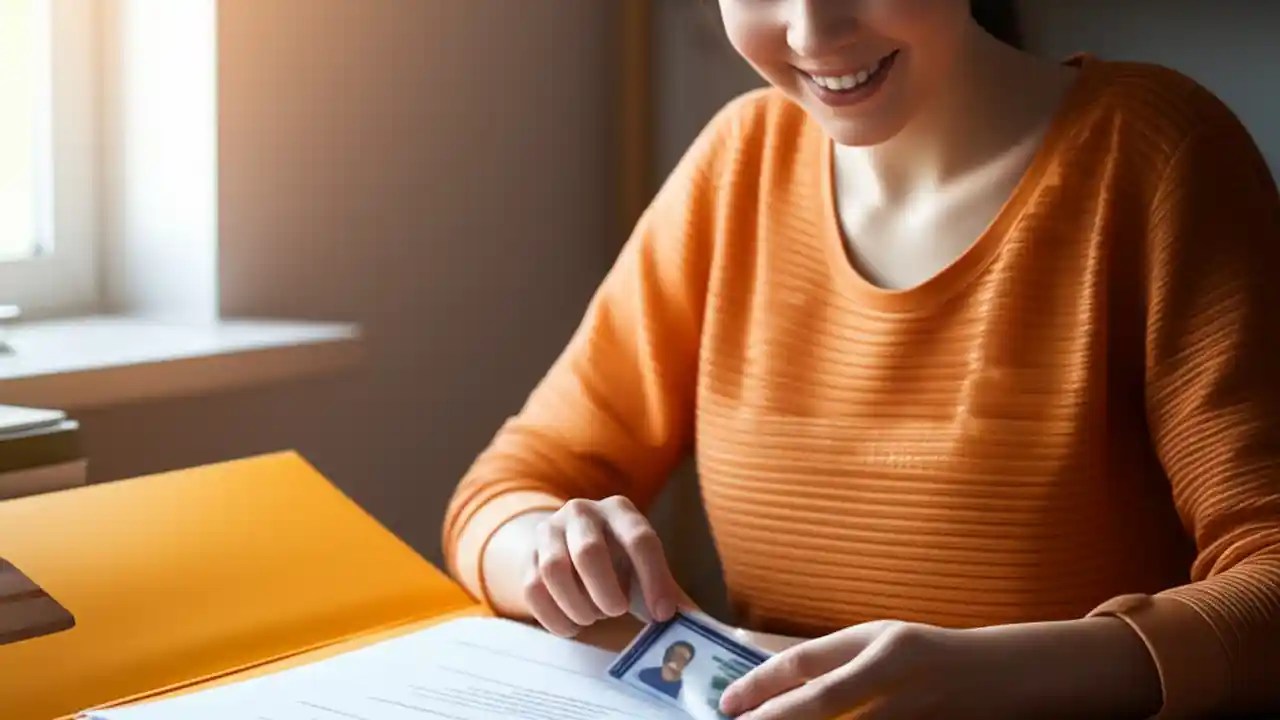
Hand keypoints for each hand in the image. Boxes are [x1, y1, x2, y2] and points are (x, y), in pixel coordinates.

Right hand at [524, 496, 684, 636]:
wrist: (567, 546)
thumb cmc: (619, 564)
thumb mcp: (646, 571)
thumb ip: (671, 596)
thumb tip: (702, 627)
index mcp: (621, 511)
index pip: (640, 540)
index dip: (654, 580)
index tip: (662, 615)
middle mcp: (582, 512)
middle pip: (589, 551)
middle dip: (605, 592)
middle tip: (616, 613)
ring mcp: (548, 531)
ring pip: (554, 570)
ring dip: (577, 605)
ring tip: (593, 617)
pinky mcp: (525, 556)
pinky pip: (532, 590)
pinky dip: (554, 617)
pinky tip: (572, 626)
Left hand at [719, 618, 1162, 719]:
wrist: (1014, 676)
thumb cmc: (930, 655)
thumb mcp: (880, 643)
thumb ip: (828, 660)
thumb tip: (763, 681)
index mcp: (885, 643)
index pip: (810, 664)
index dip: (763, 686)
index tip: (727, 707)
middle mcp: (902, 675)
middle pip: (827, 705)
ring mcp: (923, 712)